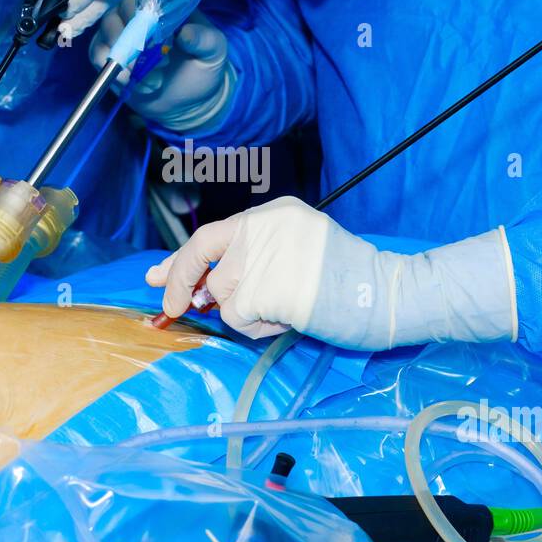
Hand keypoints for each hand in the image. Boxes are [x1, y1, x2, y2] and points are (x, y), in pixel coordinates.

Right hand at [90, 0, 233, 130]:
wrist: (186, 101)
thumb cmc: (201, 68)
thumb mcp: (213, 53)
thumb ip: (205, 40)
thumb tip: (187, 33)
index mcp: (167, 1)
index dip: (151, 10)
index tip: (161, 36)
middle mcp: (140, 9)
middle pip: (124, 6)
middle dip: (137, 34)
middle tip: (158, 60)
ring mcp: (121, 29)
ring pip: (108, 28)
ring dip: (126, 54)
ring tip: (147, 75)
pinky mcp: (107, 51)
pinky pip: (97, 52)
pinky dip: (112, 68)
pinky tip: (131, 81)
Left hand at [146, 196, 517, 349]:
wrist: (386, 294)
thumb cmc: (348, 280)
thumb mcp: (297, 251)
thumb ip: (249, 261)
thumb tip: (194, 288)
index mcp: (273, 214)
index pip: (210, 235)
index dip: (178, 260)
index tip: (156, 277)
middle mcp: (263, 227)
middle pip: (205, 263)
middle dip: (183, 287)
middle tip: (174, 309)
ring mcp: (263, 257)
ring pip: (221, 296)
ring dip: (245, 313)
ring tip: (284, 309)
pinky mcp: (266, 289)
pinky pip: (238, 318)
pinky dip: (257, 327)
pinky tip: (288, 319)